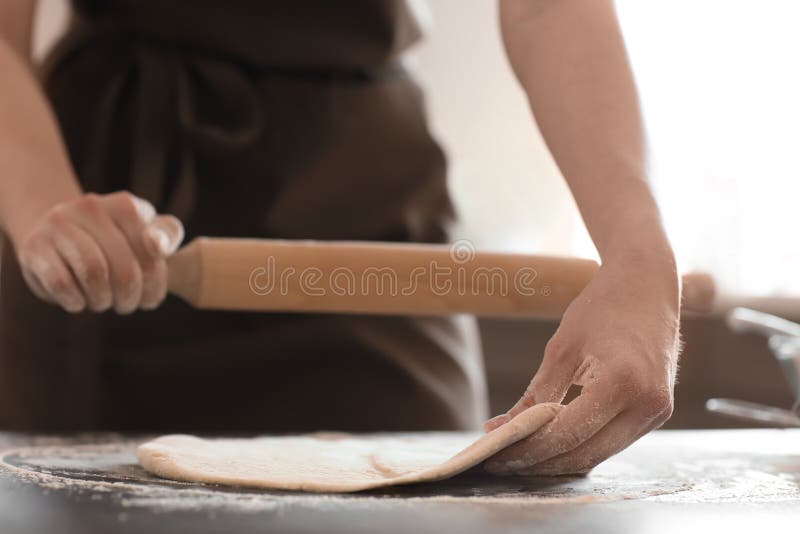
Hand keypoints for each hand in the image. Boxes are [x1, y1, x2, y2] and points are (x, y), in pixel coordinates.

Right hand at [15, 191, 183, 313]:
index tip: (151, 299)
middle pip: (125, 268)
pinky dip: (74, 301)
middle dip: (130, 297)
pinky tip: (78, 302)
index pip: (152, 253)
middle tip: (127, 306)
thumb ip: (166, 235)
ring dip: (102, 300)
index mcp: (124, 204)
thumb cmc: (115, 238)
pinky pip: (60, 283)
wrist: (57, 230)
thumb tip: (157, 245)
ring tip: (103, 303)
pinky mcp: (34, 246)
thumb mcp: (146, 231)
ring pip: (93, 274)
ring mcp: (60, 224)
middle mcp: (91, 207)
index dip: (156, 284)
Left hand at [483, 254, 679, 475]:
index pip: (568, 433)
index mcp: (622, 381)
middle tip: (502, 462)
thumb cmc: (602, 308)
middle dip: (540, 462)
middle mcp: (647, 404)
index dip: (529, 449)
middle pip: (585, 454)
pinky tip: (551, 446)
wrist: (648, 286)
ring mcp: (658, 412)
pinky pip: (613, 442)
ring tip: (519, 457)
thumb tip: (498, 429)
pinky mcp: (658, 414)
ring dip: (559, 460)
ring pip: (600, 455)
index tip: (495, 454)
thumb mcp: (561, 348)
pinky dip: (581, 447)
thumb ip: (535, 395)